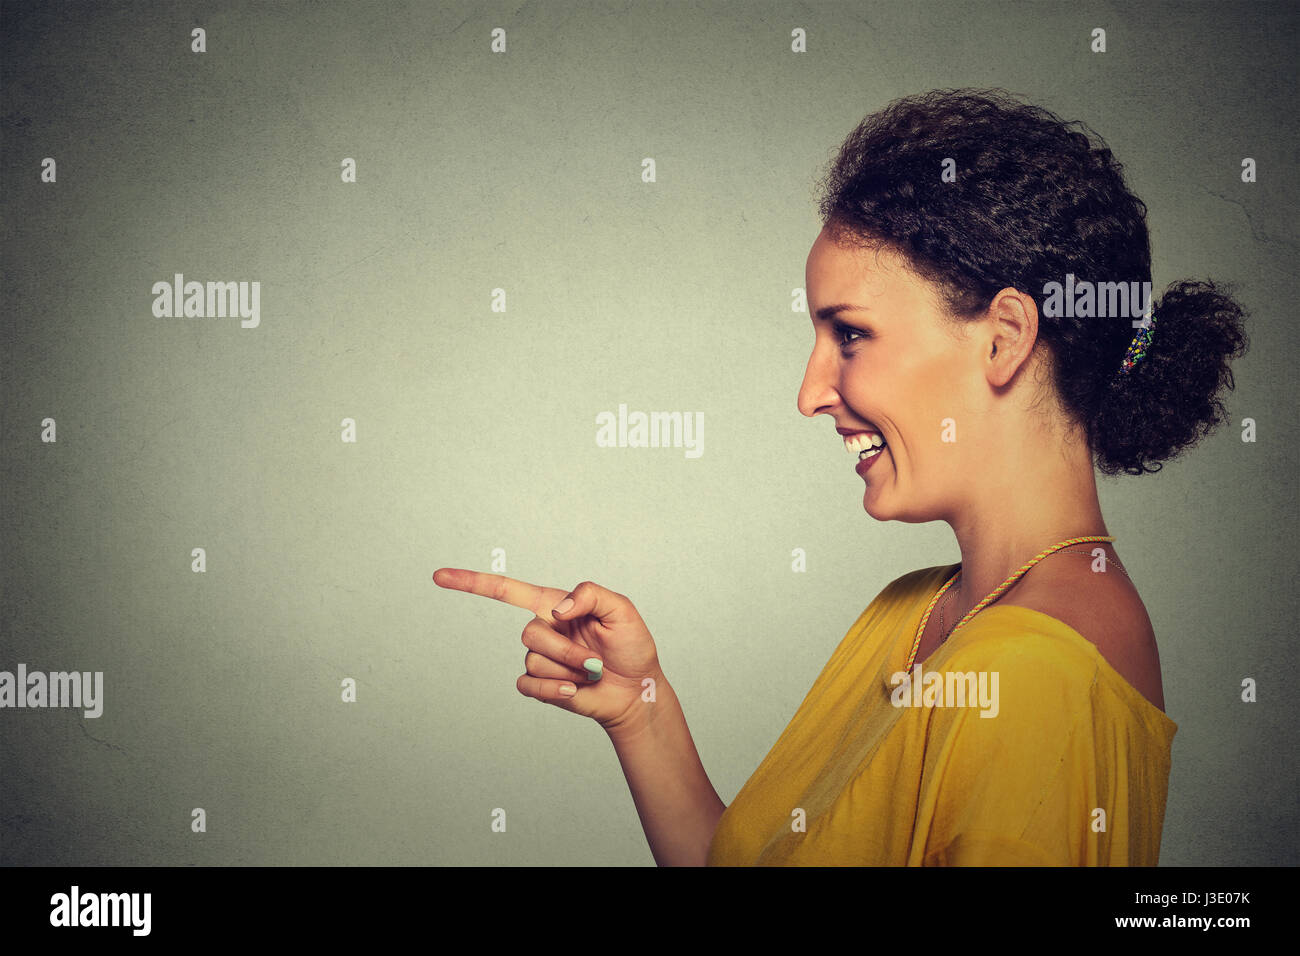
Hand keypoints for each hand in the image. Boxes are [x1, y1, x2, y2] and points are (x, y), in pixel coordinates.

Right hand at [432, 568, 662, 734]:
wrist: (636, 691)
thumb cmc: (632, 647)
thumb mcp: (621, 610)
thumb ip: (589, 595)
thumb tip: (555, 610)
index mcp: (555, 605)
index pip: (507, 590)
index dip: (472, 583)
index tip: (439, 577)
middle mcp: (543, 629)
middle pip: (529, 634)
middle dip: (566, 651)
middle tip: (595, 661)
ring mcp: (540, 658)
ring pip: (534, 661)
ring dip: (568, 671)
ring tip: (591, 673)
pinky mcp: (540, 685)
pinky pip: (528, 685)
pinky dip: (553, 690)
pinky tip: (574, 691)